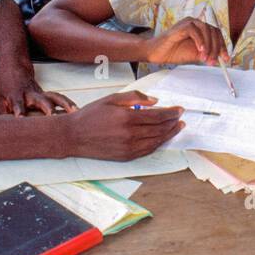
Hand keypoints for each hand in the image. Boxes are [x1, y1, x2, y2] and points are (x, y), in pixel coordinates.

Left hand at [0, 65, 75, 116]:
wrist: (15, 68)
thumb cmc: (6, 87)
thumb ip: (2, 116)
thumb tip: (4, 132)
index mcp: (15, 95)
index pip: (16, 103)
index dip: (18, 110)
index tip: (20, 117)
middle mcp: (30, 94)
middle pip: (39, 99)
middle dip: (46, 107)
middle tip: (52, 115)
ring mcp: (40, 94)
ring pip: (54, 97)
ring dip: (64, 104)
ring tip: (74, 112)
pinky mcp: (47, 96)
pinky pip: (60, 99)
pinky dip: (69, 104)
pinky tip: (77, 111)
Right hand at [63, 91, 183, 160]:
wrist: (73, 136)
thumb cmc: (90, 115)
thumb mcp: (111, 98)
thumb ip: (134, 97)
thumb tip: (154, 101)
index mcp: (127, 117)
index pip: (157, 115)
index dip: (171, 113)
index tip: (179, 109)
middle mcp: (129, 134)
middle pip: (159, 129)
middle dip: (173, 123)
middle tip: (181, 118)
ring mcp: (128, 148)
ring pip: (156, 141)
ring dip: (169, 135)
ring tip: (177, 128)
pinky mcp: (125, 157)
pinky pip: (147, 151)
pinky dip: (158, 144)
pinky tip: (162, 139)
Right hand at [144, 17, 229, 65]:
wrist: (157, 53)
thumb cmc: (174, 52)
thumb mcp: (195, 54)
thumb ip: (206, 53)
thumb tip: (219, 58)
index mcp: (200, 29)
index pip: (216, 34)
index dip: (222, 46)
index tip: (226, 59)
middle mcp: (196, 23)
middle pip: (214, 31)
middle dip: (216, 48)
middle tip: (214, 61)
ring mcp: (189, 22)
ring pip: (207, 30)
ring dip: (209, 46)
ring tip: (206, 58)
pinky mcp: (182, 25)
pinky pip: (195, 30)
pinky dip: (200, 41)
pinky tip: (200, 51)